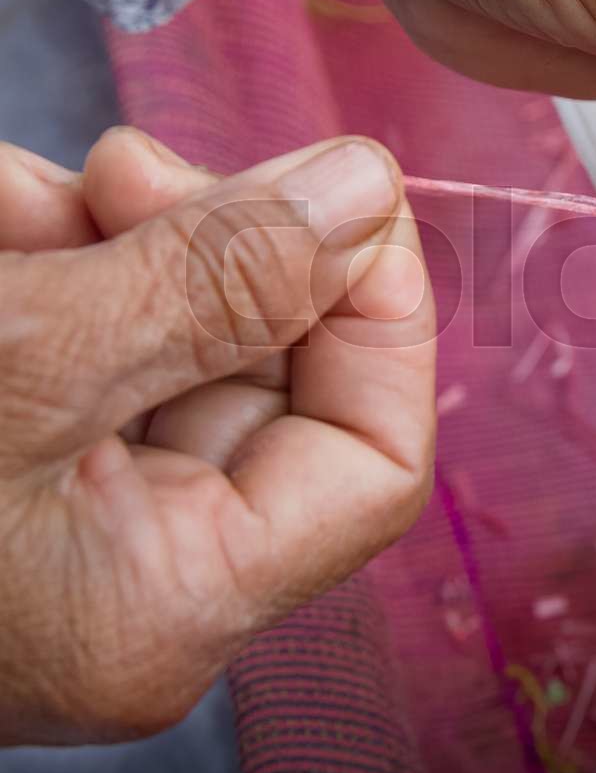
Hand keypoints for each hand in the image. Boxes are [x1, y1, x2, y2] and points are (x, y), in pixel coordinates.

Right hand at [0, 130, 433, 743]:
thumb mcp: (22, 365)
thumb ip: (205, 283)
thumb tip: (363, 192)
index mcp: (171, 605)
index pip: (373, 462)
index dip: (380, 315)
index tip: (339, 194)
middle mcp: (134, 585)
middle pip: (267, 386)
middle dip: (215, 248)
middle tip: (134, 167)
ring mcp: (61, 532)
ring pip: (162, 353)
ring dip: (111, 240)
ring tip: (33, 186)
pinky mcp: (3, 472)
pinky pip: (74, 361)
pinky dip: (49, 268)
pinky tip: (3, 210)